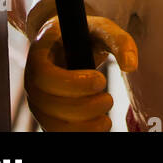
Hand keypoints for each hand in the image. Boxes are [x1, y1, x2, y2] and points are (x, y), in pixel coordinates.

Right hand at [25, 14, 137, 132]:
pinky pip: (57, 133)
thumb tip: (130, 66)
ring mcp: (38, 102)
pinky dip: (81, 133)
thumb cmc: (85, 35)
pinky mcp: (47, 117)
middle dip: (84, 107)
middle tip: (108, 99)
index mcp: (40, 54)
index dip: (72, 83)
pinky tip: (99, 125)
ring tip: (106, 116)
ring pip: (52, 124)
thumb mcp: (101, 28)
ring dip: (83, 126)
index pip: (44, 76)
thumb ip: (118, 40)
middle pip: (49, 104)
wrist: (71, 46)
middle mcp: (32, 80)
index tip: (100, 79)